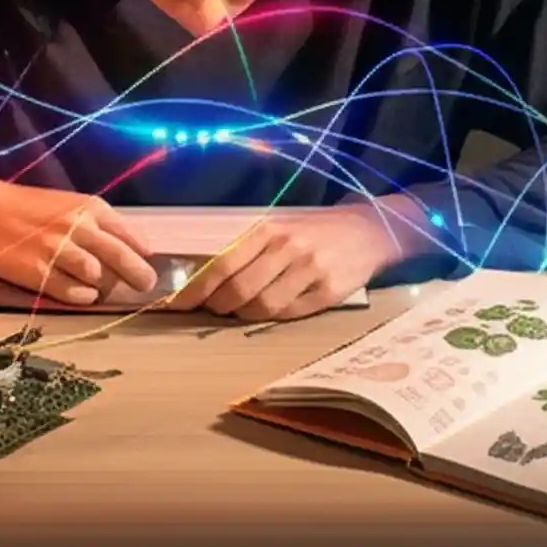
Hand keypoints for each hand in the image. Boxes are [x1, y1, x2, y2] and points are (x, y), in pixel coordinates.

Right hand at [0, 171, 156, 304]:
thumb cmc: (31, 207)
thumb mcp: (71, 204)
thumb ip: (100, 224)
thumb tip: (135, 249)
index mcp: (89, 209)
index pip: (129, 235)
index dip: (143, 254)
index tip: (149, 263)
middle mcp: (77, 228)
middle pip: (121, 259)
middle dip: (138, 276)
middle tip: (145, 285)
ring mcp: (58, 251)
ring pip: (98, 277)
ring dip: (104, 285)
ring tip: (100, 286)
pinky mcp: (39, 273)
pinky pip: (73, 293)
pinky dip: (83, 296)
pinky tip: (83, 293)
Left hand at [169, 197, 429, 321]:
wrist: (369, 230)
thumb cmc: (314, 232)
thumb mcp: (278, 230)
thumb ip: (247, 253)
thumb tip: (207, 284)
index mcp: (268, 231)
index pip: (222, 265)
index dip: (196, 289)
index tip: (177, 306)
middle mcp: (287, 248)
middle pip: (239, 290)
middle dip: (219, 307)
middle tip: (214, 312)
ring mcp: (310, 270)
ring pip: (263, 306)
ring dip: (245, 315)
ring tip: (243, 312)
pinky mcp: (329, 291)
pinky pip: (291, 314)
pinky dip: (275, 317)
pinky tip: (273, 311)